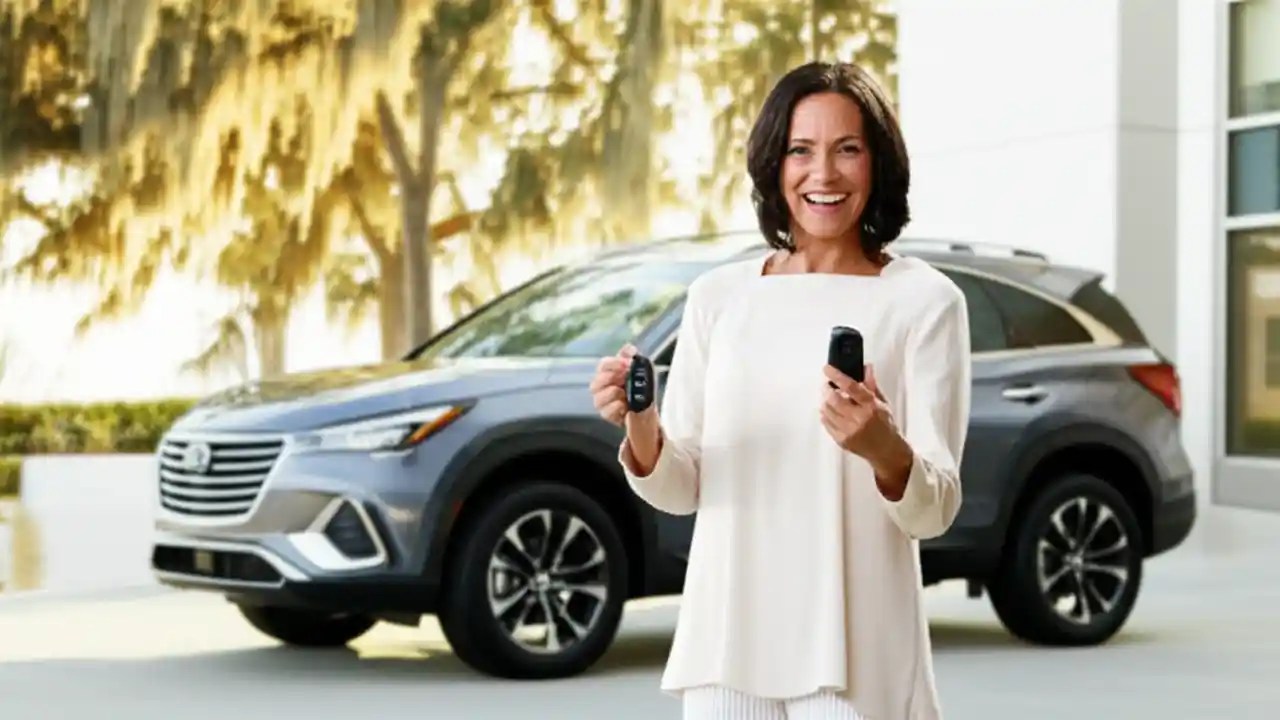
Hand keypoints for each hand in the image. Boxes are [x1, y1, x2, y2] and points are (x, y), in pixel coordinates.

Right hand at [590, 344, 637, 426]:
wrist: (644, 406)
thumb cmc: (638, 385)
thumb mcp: (640, 368)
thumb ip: (632, 356)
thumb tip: (630, 348)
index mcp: (606, 372)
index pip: (603, 365)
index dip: (615, 363)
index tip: (628, 364)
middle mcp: (599, 386)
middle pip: (597, 380)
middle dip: (614, 379)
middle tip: (627, 378)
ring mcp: (600, 401)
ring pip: (600, 397)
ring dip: (616, 393)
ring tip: (626, 394)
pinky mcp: (606, 414)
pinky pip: (607, 411)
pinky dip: (618, 407)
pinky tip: (625, 405)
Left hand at [821, 364, 912, 481]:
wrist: (886, 451)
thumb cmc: (885, 425)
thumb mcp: (883, 403)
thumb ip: (872, 385)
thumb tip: (866, 367)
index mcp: (871, 407)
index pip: (851, 387)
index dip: (837, 376)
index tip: (827, 369)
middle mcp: (859, 419)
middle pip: (833, 399)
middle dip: (826, 389)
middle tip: (827, 385)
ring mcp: (849, 431)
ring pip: (826, 410)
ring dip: (824, 401)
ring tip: (829, 398)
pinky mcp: (841, 440)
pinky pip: (825, 423)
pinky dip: (825, 414)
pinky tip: (831, 411)